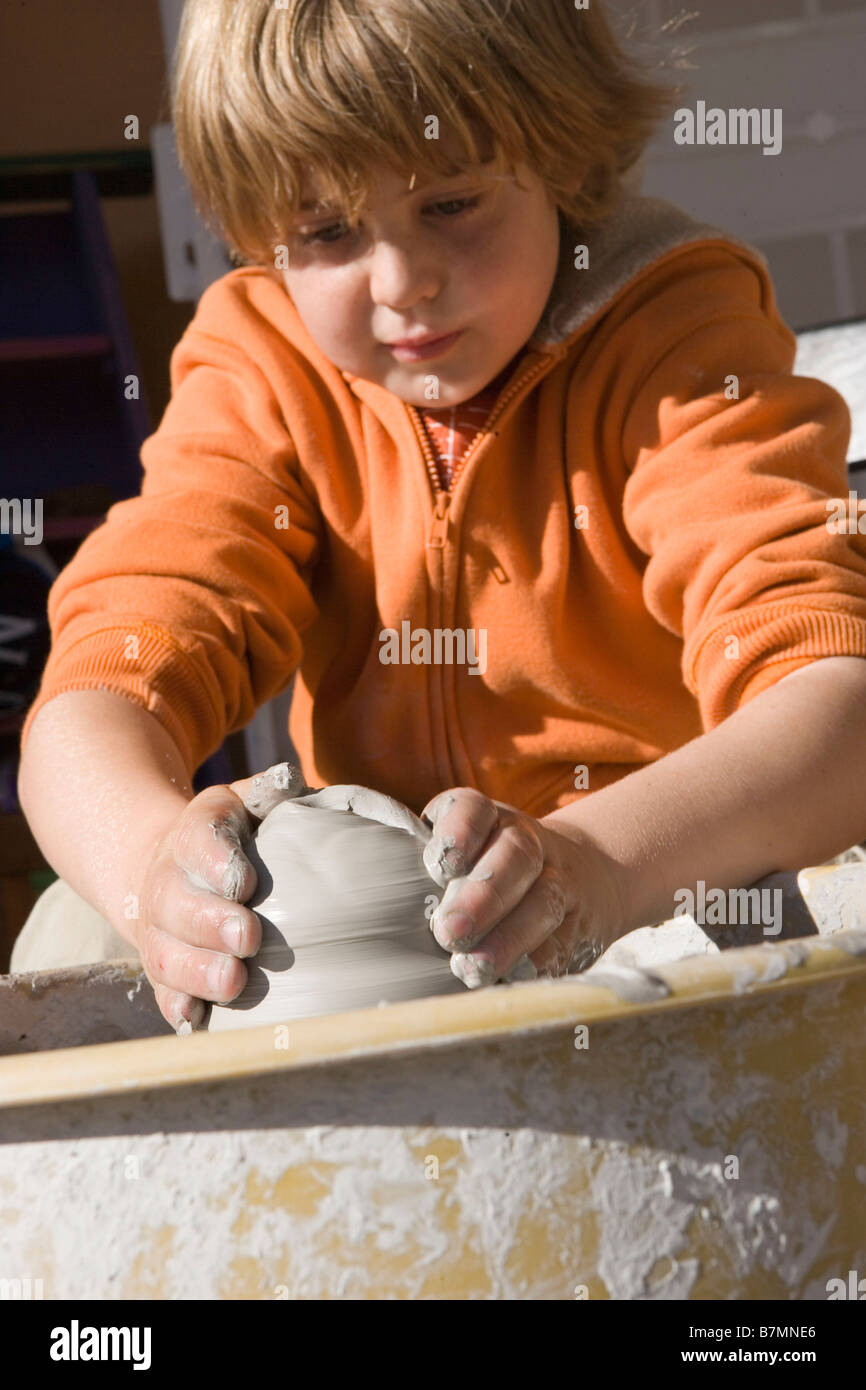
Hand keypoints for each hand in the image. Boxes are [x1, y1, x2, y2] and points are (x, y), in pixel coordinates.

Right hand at [130, 762, 307, 1031]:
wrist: (168, 865)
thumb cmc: (231, 837)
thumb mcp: (243, 802)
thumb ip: (268, 793)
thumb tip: (290, 781)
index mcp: (191, 835)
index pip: (197, 843)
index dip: (217, 863)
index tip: (246, 882)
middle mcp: (166, 882)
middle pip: (176, 905)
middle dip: (210, 923)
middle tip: (248, 936)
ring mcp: (158, 930)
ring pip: (165, 954)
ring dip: (197, 971)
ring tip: (234, 982)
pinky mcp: (160, 967)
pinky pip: (160, 990)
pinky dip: (176, 1005)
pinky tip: (196, 1019)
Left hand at [420, 787, 623, 986]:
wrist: (578, 875)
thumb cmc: (480, 869)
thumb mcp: (453, 851)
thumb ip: (411, 865)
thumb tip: (344, 892)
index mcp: (487, 817)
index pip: (474, 809)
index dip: (459, 833)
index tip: (439, 866)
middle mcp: (525, 842)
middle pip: (515, 858)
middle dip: (483, 896)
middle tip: (449, 933)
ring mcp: (557, 882)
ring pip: (544, 903)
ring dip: (510, 939)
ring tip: (475, 969)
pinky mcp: (576, 926)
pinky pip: (563, 944)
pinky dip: (538, 966)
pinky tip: (512, 983)